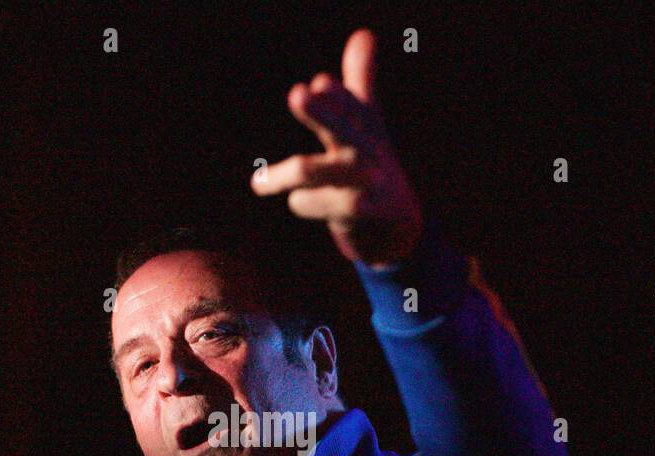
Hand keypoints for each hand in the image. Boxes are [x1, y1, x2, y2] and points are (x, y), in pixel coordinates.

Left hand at [251, 28, 423, 268]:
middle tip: (299, 94)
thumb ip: (360, 82)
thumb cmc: (372, 163)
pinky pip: (316, 204)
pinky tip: (298, 201)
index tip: (316, 83)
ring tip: (256, 183)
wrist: (398, 222)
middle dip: (322, 111)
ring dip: (283, 175)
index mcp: (366, 127)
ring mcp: (364, 183)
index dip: (335, 96)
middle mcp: (367, 152)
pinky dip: (301, 202)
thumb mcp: (366, 123)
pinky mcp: (360, 213)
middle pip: (343, 128)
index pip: (351, 105)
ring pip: (314, 172)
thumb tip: (364, 33)